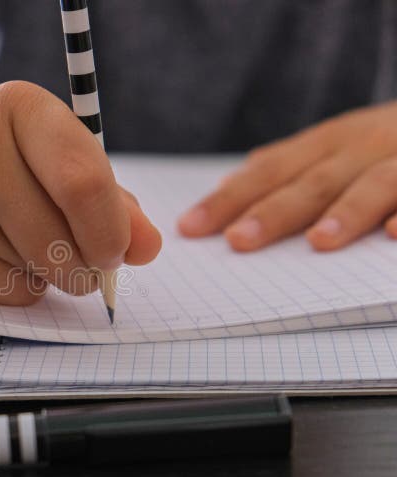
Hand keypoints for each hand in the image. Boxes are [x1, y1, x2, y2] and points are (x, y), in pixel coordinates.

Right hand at [0, 81, 161, 303]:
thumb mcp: (40, 156)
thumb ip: (103, 196)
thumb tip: (147, 246)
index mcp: (18, 107)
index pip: (84, 180)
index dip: (111, 231)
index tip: (114, 250)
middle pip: (62, 236)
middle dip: (82, 264)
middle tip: (72, 259)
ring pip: (35, 269)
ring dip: (44, 274)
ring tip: (13, 245)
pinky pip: (5, 292)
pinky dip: (13, 288)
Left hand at [178, 102, 396, 250]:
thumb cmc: (381, 142)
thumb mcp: (332, 145)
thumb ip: (288, 166)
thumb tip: (229, 186)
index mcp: (326, 143)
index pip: (268, 172)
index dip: (229, 199)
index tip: (192, 229)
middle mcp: (360, 146)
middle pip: (312, 181)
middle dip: (274, 210)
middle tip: (239, 241)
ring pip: (374, 183)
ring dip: (346, 211)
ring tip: (319, 241)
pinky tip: (396, 236)